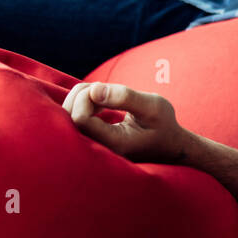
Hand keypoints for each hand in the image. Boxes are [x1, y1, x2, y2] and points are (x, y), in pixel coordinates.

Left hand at [61, 82, 187, 162]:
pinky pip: (73, 121)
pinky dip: (80, 104)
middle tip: (101, 88)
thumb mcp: (154, 106)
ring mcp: (95, 147)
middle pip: (68, 119)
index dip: (86, 97)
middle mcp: (100, 149)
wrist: (169, 145)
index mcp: (115, 144)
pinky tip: (97, 101)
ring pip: (67, 119)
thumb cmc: (164, 125)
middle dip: (79, 95)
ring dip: (79, 98)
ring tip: (101, 92)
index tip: (104, 90)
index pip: (80, 119)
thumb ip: (125, 97)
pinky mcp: (92, 141)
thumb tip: (94, 90)